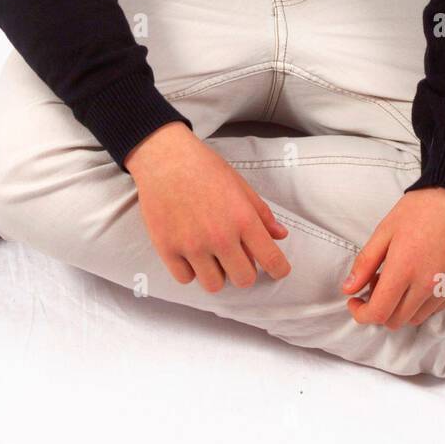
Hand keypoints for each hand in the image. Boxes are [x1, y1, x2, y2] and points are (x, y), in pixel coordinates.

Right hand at [125, 122, 291, 291]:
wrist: (164, 158)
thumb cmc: (204, 168)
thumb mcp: (240, 185)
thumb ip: (261, 213)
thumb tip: (280, 235)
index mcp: (243, 219)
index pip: (271, 259)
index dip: (279, 270)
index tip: (278, 271)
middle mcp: (220, 236)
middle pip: (243, 279)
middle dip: (245, 272)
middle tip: (238, 259)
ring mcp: (192, 245)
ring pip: (214, 285)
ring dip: (217, 273)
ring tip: (211, 256)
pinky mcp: (167, 249)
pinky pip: (185, 278)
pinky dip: (190, 270)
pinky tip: (190, 254)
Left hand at [341, 188, 444, 329]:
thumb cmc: (421, 209)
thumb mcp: (385, 230)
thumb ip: (365, 262)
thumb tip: (348, 289)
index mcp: (404, 269)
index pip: (379, 313)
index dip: (361, 314)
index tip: (356, 302)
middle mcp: (428, 285)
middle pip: (396, 320)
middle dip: (380, 310)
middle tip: (377, 284)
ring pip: (417, 318)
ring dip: (402, 307)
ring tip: (401, 280)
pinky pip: (437, 308)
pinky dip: (422, 302)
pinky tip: (420, 278)